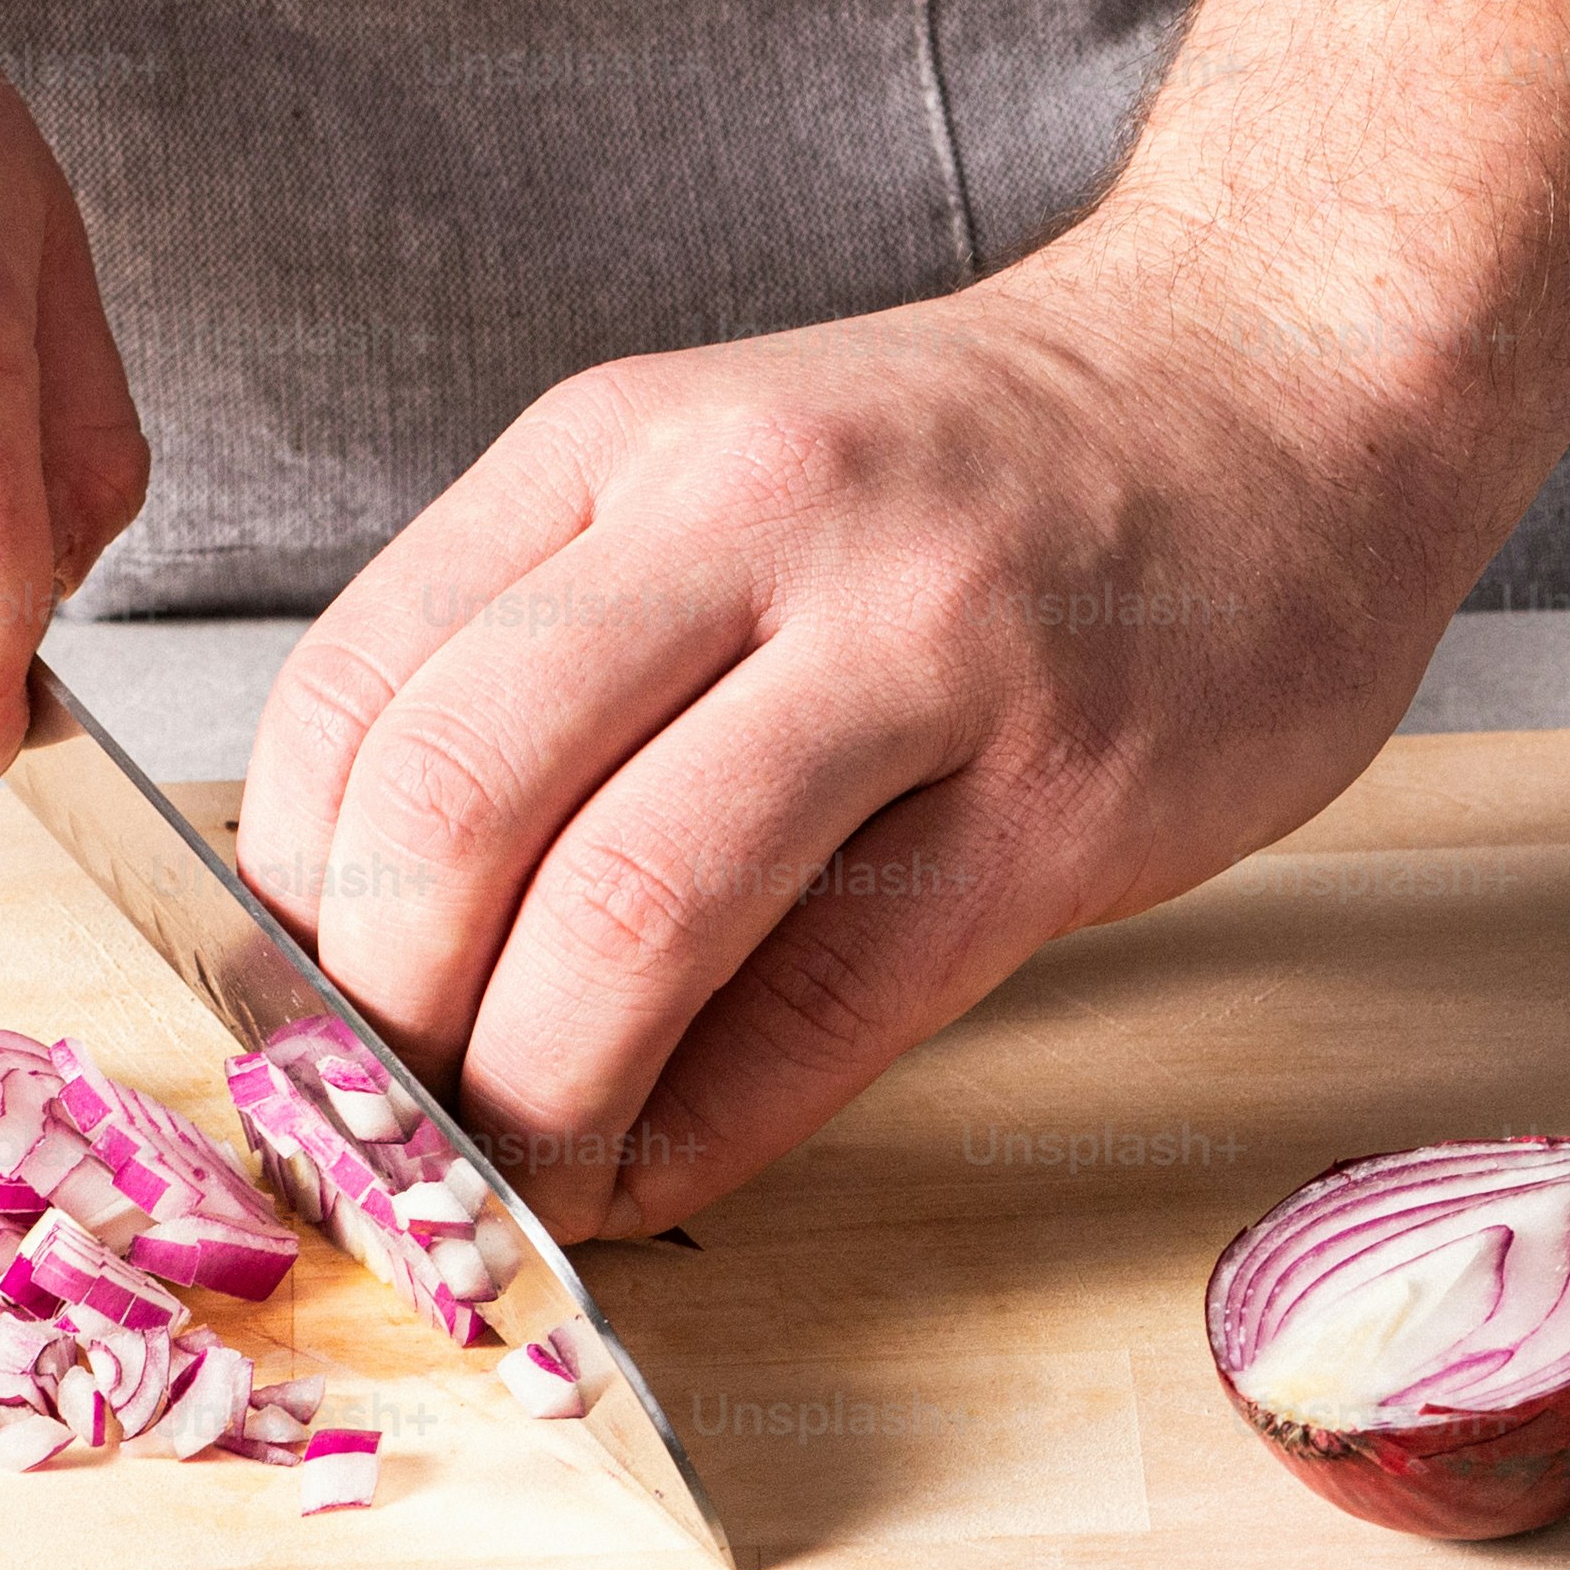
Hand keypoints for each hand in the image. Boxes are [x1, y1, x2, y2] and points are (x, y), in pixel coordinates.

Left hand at [228, 218, 1521, 1234]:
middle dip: (383, 1027)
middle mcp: (745, 520)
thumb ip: (553, 662)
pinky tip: (654, 1178)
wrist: (1286, 380)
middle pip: (456, 806)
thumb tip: (370, 935)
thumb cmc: (983, 483)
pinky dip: (701, 1133)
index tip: (292, 1031)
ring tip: (510, 1188)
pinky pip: (825, 1008)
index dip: (282, 912)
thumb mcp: (717, 485)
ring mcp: (916, 652)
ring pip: (629, 911)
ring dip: (532, 1103)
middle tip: (383, 1136)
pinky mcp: (1059, 797)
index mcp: (615, 448)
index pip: (355, 697)